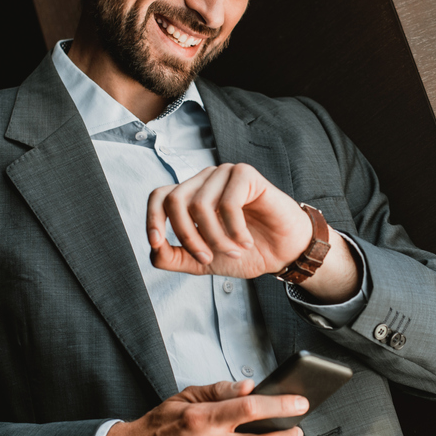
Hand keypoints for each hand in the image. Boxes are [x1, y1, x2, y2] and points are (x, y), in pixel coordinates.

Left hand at [146, 163, 359, 300]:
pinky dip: (235, 229)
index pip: (160, 197)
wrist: (283, 253)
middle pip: (176, 201)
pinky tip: (245, 241)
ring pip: (201, 205)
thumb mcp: (203, 261)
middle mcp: (205, 180)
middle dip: (188, 236)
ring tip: (234, 250)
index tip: (158, 243)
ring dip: (216, 238)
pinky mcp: (246, 174)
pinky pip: (228, 203)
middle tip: (206, 258)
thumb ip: (175, 258)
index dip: (152, 219)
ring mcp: (225, 174)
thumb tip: (154, 251)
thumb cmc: (246, 251)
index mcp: (192, 195)